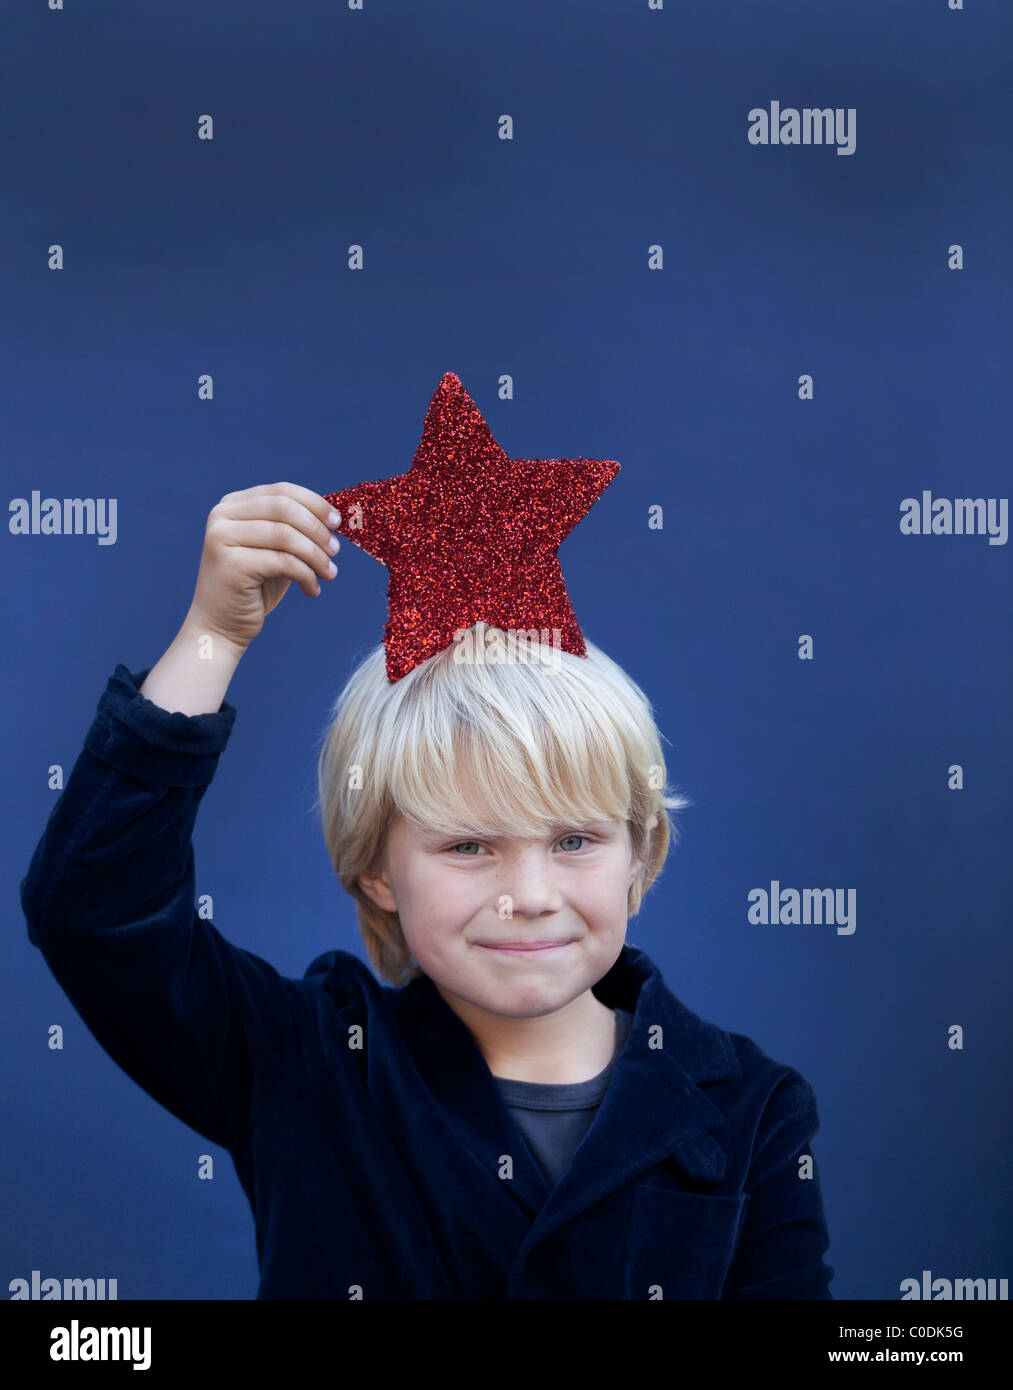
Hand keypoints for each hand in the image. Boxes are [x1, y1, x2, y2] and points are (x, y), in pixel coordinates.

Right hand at [185, 481, 340, 650]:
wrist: (221, 627)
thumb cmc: (253, 588)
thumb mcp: (274, 550)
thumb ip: (293, 528)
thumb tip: (333, 517)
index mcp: (232, 506)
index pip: (281, 491)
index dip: (315, 504)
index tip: (337, 522)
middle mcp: (222, 517)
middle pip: (284, 508)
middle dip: (317, 529)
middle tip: (335, 551)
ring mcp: (222, 538)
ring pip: (286, 535)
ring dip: (316, 555)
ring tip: (329, 574)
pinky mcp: (231, 564)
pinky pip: (283, 562)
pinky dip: (306, 575)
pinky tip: (312, 590)